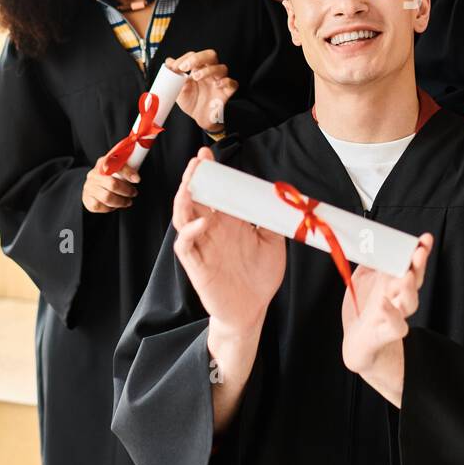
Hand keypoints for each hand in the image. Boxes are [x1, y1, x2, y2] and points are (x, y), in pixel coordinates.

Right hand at [82, 154, 139, 211]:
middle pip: (112, 184)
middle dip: (126, 191)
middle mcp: (94, 174)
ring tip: (127, 202)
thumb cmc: (109, 177)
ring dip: (120, 202)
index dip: (128, 172)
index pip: (115, 165)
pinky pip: (99, 206)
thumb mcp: (118, 169)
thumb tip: (136, 178)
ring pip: (107, 197)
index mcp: (103, 163)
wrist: (93, 187)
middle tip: (133, 193)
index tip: (137, 179)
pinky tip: (113, 205)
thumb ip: (127, 169)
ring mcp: (89, 187)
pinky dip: (109, 208)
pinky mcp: (87, 198)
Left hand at [166, 50, 237, 132]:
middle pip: (210, 55)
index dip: (184, 59)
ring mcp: (220, 81)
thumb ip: (174, 77)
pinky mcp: (227, 92)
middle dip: (197, 58)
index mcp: (199, 69)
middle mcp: (210, 73)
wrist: (200, 119)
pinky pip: (232, 83)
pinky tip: (217, 85)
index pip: (194, 56)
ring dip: (208, 70)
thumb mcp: (178, 90)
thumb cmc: (192, 103)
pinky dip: (226, 82)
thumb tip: (168, 62)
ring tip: (195, 77)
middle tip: (185, 67)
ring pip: (222, 68)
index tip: (174, 67)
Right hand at [173, 148, 285, 331]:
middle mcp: (212, 230)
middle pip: (194, 198)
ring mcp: (202, 247)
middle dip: (192, 179)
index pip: (214, 191)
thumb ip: (272, 219)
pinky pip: (186, 246)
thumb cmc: (261, 276)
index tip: (208, 155)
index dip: (209, 174)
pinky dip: (190, 232)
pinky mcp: (197, 266)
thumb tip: (280, 196)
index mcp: (229, 222)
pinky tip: (203, 223)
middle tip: (197, 162)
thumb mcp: (274, 242)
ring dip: (183, 200)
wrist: (253, 310)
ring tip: (189, 184)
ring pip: (183, 218)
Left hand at [341, 233, 432, 406]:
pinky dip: (392, 315)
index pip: (412, 265)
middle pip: (414, 281)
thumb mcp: (363, 279)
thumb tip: (368, 239)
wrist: (357, 343)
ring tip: (406, 276)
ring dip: (409, 289)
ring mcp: (395, 316)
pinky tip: (384, 304)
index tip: (425, 239)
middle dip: (418, 266)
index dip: (420, 252)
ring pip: (410, 303)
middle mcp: (398, 298)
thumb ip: (369, 260)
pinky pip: (396, 327)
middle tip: (419, 252)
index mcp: (395, 283)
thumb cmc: (363, 308)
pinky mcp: (386, 334)